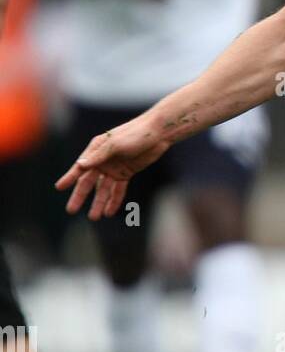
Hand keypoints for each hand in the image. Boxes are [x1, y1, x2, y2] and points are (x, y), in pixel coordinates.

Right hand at [55, 115, 170, 219]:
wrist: (157, 134)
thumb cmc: (135, 134)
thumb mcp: (115, 144)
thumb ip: (98, 156)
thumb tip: (80, 165)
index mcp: (96, 150)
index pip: (80, 167)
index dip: (69, 178)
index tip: (59, 188)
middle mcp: (102, 160)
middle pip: (88, 182)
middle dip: (80, 196)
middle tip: (71, 210)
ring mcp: (114, 168)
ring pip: (103, 189)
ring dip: (99, 202)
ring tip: (94, 217)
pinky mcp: (126, 173)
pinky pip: (118, 189)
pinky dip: (114, 200)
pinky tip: (109, 212)